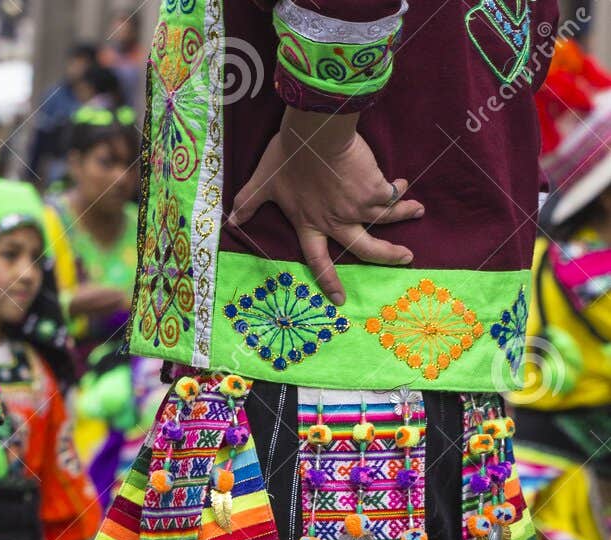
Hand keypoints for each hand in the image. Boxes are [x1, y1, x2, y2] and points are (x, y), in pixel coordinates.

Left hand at [229, 110, 422, 305]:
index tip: (340, 300)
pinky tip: (403, 183)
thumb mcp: (264, 180)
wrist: (316, 132)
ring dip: (404, 214)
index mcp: (310, 224)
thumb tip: (229, 219)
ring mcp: (357, 207)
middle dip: (387, 256)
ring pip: (386, 218)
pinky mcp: (373, 188)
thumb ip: (249, 201)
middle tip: (406, 258)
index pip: (318, 261)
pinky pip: (389, 193)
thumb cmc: (288, 155)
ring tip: (418, 210)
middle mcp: (336, 222)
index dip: (328, 281)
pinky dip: (397, 189)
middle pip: (366, 249)